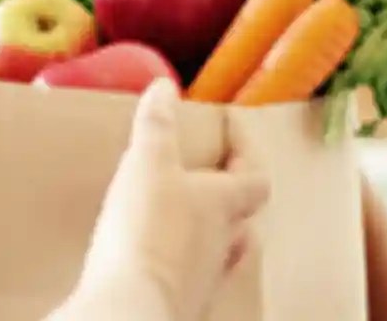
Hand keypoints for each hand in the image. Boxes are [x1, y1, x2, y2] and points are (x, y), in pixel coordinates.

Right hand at [66, 79, 270, 320]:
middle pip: (242, 222)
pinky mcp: (178, 307)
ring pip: (218, 256)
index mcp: (222, 204)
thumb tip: (164, 87)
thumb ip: (156, 125)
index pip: (254, 176)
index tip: (232, 128)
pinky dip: (175, 270)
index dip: (247, 151)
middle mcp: (223, 245)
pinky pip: (186, 284)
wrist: (131, 305)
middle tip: (208, 184)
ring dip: (205, 239)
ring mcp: (204, 281)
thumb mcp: (146, 164)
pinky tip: (151, 265)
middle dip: (229, 204)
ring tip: (177, 225)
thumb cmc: (148, 229)